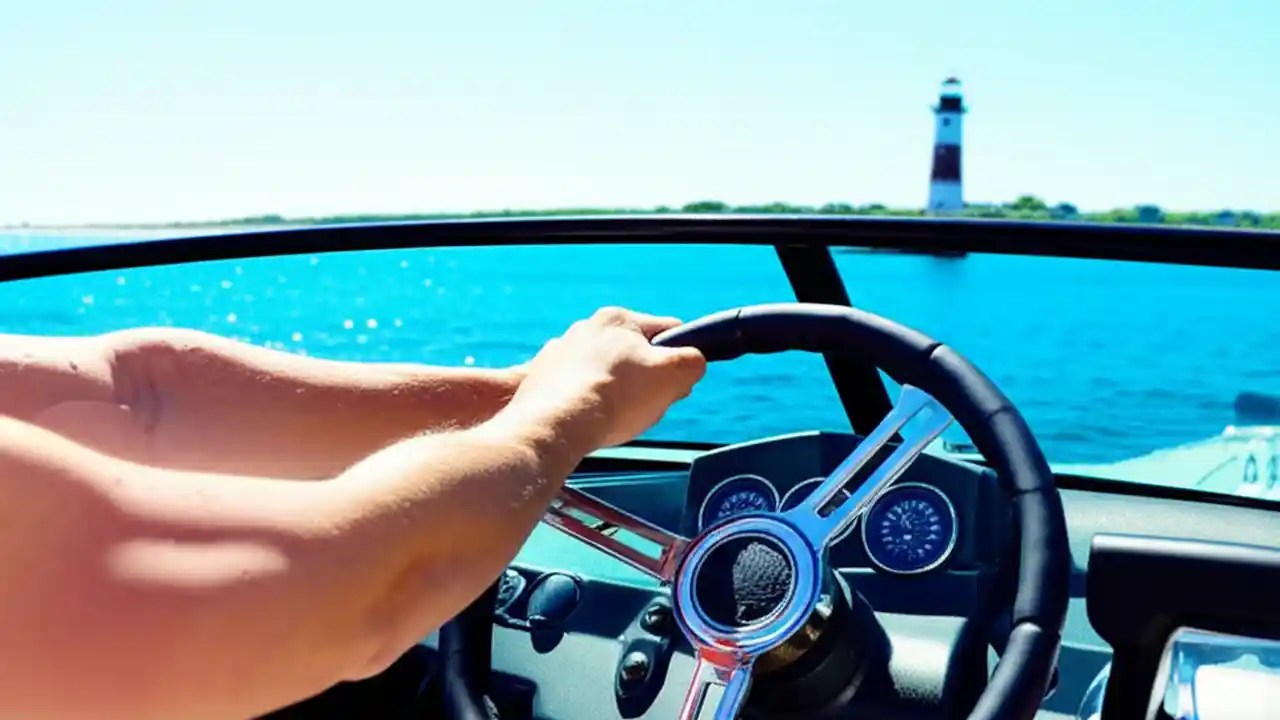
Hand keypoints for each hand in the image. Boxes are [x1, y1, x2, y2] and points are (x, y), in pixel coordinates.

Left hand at [502, 307, 706, 449]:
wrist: (556, 425)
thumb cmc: (616, 397)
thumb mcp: (675, 374)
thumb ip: (693, 362)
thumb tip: (692, 363)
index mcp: (617, 319)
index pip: (665, 331)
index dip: (678, 359)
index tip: (675, 384)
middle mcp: (583, 329)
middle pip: (631, 354)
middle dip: (642, 379)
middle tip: (644, 405)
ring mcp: (557, 354)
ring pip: (599, 372)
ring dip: (610, 392)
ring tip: (611, 417)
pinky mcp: (537, 380)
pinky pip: (569, 390)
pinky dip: (579, 404)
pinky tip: (584, 420)